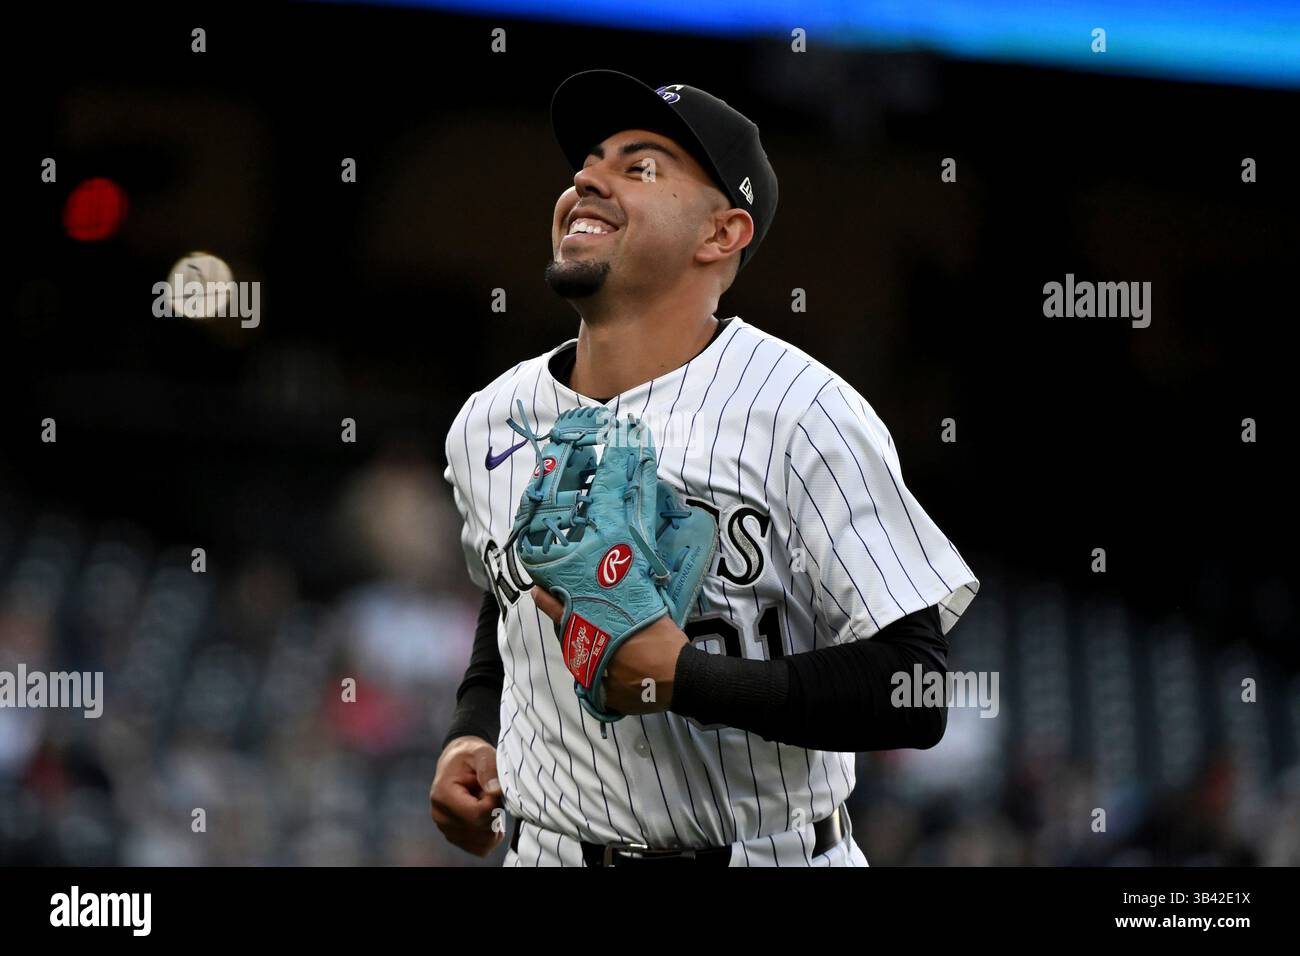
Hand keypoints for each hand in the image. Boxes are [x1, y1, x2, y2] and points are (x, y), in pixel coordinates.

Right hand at [429, 735, 504, 855]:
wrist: (457, 762)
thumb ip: (488, 769)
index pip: (476, 814)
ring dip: (493, 824)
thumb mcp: (481, 753)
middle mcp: (440, 815)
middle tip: (491, 794)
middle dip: (494, 813)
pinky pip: (480, 848)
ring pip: (483, 842)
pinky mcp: (455, 837)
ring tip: (487, 803)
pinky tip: (489, 817)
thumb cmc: (471, 756)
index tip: (495, 789)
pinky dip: (491, 836)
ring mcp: (446, 829)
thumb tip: (495, 792)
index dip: (494, 804)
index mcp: (443, 795)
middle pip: (480, 829)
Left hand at [532, 586, 687, 714]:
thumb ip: (628, 610)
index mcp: (602, 633)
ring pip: (586, 666)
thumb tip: (622, 596)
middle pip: (575, 643)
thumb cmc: (667, 644)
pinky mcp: (607, 699)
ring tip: (612, 651)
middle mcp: (594, 657)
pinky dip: (609, 681)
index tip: (535, 591)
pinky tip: (625, 675)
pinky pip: (600, 688)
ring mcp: (598, 680)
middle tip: (585, 623)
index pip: (567, 614)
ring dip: (592, 657)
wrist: (683, 678)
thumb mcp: (647, 616)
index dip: (550, 603)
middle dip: (577, 633)